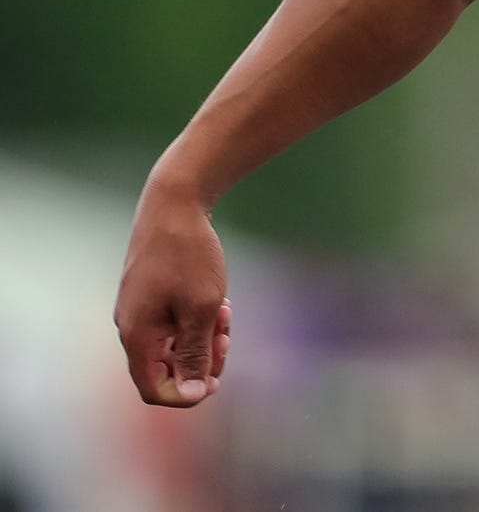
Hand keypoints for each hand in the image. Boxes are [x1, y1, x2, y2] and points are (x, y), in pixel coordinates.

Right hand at [114, 184, 230, 407]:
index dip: (185, 393)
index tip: (217, 380)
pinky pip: (175, 321)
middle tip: (227, 336)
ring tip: (226, 312)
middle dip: (201, 359)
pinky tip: (220, 301)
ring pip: (174, 342)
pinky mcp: (151, 293)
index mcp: (137, 335)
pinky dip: (198, 318)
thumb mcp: (201, 309)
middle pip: (166, 367)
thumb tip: (189, 394)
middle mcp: (132, 325)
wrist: (175, 203)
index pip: (154, 389)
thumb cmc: (188, 256)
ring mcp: (140, 308)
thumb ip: (194, 353)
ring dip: (204, 336)